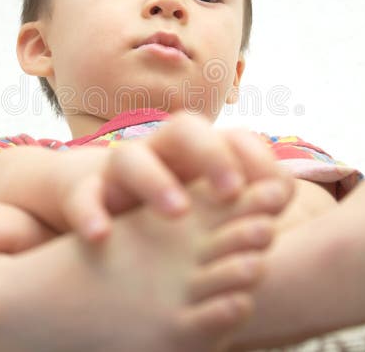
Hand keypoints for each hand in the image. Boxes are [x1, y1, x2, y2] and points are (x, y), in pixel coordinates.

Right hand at [52, 111, 289, 241]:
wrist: (92, 209)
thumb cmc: (164, 211)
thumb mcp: (207, 210)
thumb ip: (246, 201)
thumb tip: (282, 196)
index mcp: (195, 158)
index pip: (230, 137)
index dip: (254, 158)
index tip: (275, 196)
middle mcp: (158, 153)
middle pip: (183, 130)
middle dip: (211, 154)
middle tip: (231, 191)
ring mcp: (117, 170)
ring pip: (130, 156)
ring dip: (155, 180)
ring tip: (178, 212)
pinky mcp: (82, 193)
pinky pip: (82, 195)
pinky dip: (88, 212)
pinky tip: (101, 236)